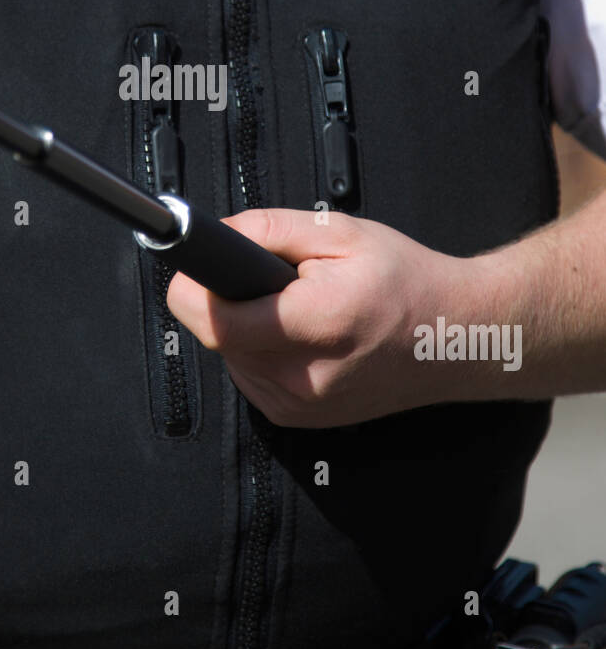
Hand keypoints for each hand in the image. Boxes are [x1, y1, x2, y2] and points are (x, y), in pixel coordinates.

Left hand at [166, 208, 480, 427]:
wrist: (454, 338)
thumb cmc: (405, 281)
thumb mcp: (340, 232)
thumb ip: (268, 229)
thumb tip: (215, 235)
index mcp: (318, 325)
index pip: (217, 322)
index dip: (195, 289)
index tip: (196, 267)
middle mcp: (304, 378)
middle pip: (218, 336)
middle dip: (230, 300)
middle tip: (275, 281)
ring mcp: (299, 406)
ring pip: (230, 357)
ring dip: (246, 327)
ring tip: (297, 308)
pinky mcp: (296, 419)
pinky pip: (249, 376)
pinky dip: (260, 350)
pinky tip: (300, 335)